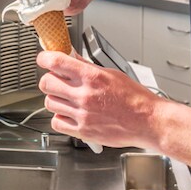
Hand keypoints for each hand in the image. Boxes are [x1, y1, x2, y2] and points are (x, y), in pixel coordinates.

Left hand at [37, 50, 164, 149]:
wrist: (147, 121)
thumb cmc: (134, 98)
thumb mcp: (112, 74)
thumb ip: (88, 67)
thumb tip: (72, 58)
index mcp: (92, 77)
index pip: (56, 62)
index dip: (45, 59)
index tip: (44, 59)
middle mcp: (84, 95)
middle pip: (46, 83)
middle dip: (49, 79)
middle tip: (56, 80)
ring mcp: (82, 114)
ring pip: (49, 103)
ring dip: (55, 99)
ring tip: (67, 98)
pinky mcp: (83, 131)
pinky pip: (56, 123)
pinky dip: (60, 118)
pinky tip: (69, 114)